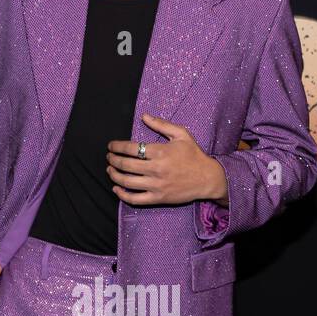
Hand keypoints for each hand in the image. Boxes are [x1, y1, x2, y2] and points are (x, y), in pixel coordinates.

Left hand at [107, 114, 227, 205]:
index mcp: (160, 152)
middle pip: (126, 165)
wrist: (207, 178)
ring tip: (110, 170)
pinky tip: (116, 189)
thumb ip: (161, 124)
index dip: (117, 147)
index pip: (131, 148)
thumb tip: (144, 116)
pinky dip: (122, 195)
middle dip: (113, 160)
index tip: (111, 146)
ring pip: (127, 182)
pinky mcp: (158, 198)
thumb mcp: (181, 134)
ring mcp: (156, 185)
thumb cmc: (194, 155)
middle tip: (109, 157)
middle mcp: (156, 169)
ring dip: (114, 175)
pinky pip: (135, 199)